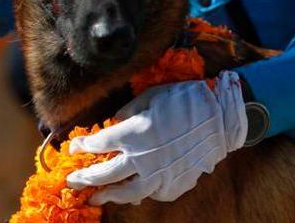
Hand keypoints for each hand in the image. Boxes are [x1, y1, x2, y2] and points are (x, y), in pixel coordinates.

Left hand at [66, 71, 247, 205]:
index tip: (74, 148)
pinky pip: (152, 192)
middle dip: (84, 178)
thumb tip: (113, 124)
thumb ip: (127, 113)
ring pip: (127, 192)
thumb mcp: (150, 97)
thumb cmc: (185, 100)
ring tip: (96, 197)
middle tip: (72, 181)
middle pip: (105, 174)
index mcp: (133, 133)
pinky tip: (132, 191)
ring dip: (109, 195)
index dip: (83, 146)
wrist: (222, 118)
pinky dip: (140, 192)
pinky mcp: (174, 186)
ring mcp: (159, 175)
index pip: (98, 144)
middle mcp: (143, 158)